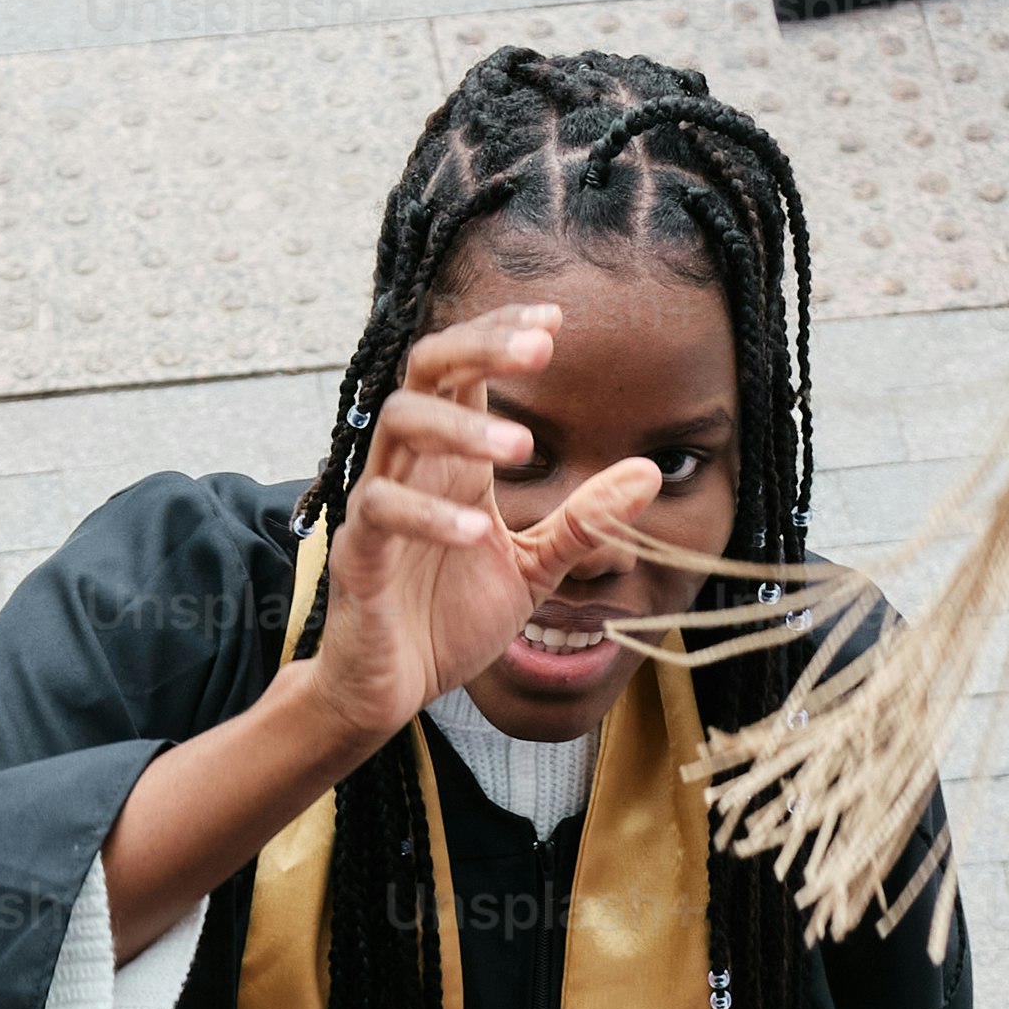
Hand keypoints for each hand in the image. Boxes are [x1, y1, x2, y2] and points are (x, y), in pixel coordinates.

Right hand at [302, 306, 670, 746]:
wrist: (390, 689)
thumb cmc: (449, 620)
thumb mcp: (534, 568)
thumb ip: (584, 521)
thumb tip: (651, 473)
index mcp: (453, 460)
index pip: (468, 366)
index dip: (504, 332)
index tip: (558, 319)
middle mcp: (413, 465)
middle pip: (428, 367)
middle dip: (482, 345)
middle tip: (542, 349)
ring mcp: (380, 503)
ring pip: (401, 423)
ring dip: (462, 426)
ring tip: (523, 449)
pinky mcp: (358, 553)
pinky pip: (382, 512)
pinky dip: (429, 517)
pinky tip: (475, 533)